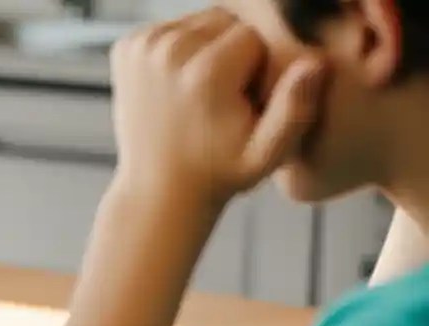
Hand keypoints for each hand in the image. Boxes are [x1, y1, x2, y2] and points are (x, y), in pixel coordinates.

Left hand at [110, 8, 326, 205]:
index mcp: (207, 71)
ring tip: (203, 92)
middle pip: (227, 20)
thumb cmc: (219, 174)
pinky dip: (181, 49)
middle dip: (235, 50)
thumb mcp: (267, 155)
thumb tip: (316, 62)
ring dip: (208, 47)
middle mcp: (170, 51)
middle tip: (225, 96)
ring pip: (200, 21)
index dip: (259, 65)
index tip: (246, 99)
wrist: (158, 189)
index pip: (256, 34)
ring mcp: (143, 47)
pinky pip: (172, 28)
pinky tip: (181, 84)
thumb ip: (295, 109)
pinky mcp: (126, 46)